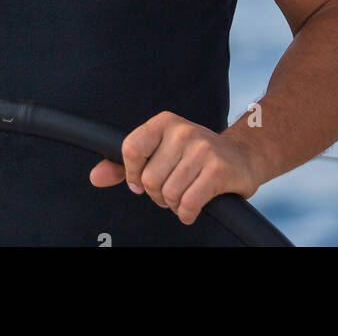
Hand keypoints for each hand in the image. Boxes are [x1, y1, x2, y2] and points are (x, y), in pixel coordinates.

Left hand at [88, 110, 260, 224]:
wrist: (242, 156)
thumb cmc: (194, 156)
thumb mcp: (160, 152)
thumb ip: (125, 165)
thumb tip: (95, 177)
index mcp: (164, 122)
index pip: (130, 149)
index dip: (132, 174)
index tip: (142, 180)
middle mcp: (182, 130)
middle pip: (149, 179)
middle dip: (157, 194)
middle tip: (172, 188)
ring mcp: (202, 148)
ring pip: (168, 194)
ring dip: (174, 205)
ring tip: (185, 194)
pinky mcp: (218, 170)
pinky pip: (188, 204)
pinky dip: (187, 213)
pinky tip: (193, 207)